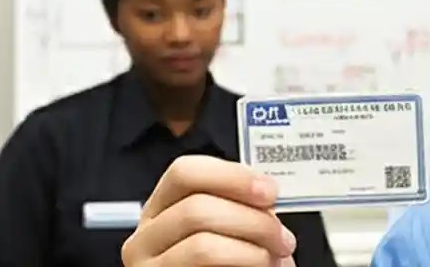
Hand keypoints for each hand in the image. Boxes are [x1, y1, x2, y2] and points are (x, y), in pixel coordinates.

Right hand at [121, 155, 297, 265]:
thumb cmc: (229, 260)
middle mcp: (146, 236)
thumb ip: (240, 205)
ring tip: (275, 257)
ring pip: (202, 245)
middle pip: (196, 207)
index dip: (231, 175)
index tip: (269, 190)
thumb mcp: (228, 226)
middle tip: (283, 237)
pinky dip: (244, 263)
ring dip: (251, 250)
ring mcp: (149, 266)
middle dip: (253, 220)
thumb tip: (268, 190)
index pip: (184, 172)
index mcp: (162, 208)